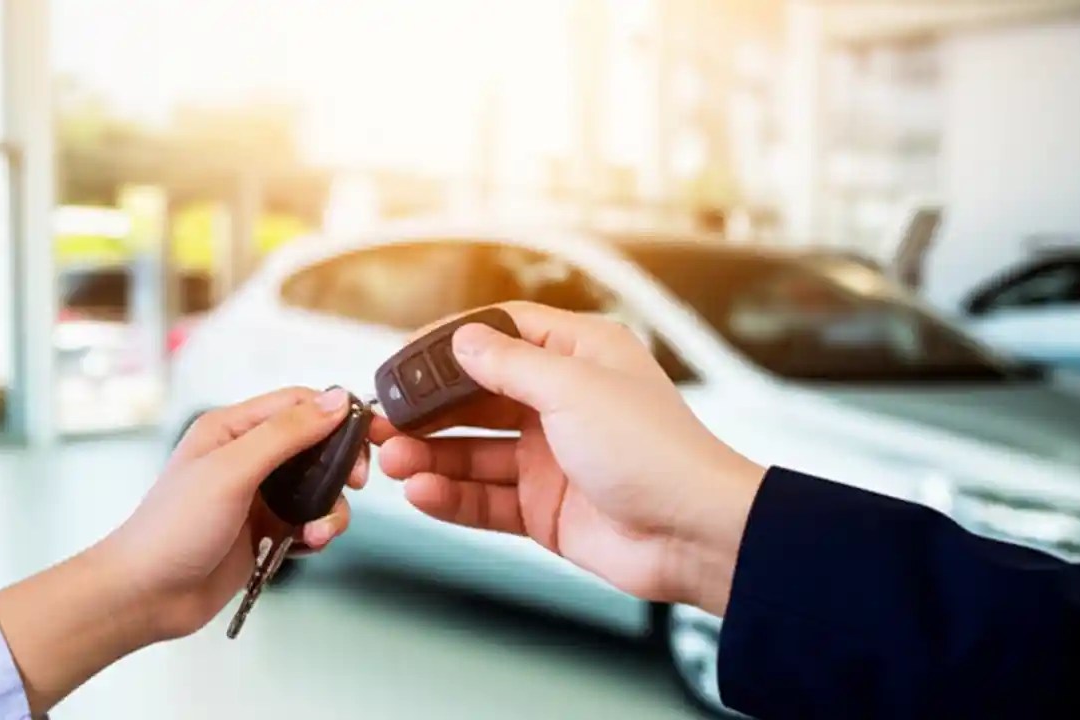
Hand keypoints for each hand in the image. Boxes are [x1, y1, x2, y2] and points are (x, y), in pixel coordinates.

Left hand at [0, 387, 364, 713]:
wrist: (145, 596)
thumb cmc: (170, 530)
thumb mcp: (232, 471)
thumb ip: (286, 434)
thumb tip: (333, 401)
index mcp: (232, 428)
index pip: (298, 403)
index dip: (336, 414)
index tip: (369, 433)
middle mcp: (247, 456)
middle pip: (315, 444)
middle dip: (339, 465)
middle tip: (353, 483)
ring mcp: (257, 494)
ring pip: (318, 487)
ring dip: (330, 508)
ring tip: (319, 530)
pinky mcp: (265, 529)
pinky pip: (309, 520)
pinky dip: (318, 531)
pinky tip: (308, 544)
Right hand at [373, 302, 765, 615]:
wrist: (695, 533)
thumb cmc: (656, 451)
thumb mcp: (573, 389)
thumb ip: (509, 364)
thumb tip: (463, 340)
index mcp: (580, 356)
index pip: (502, 333)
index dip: (450, 343)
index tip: (404, 357)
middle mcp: (563, 402)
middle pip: (478, 397)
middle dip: (429, 409)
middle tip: (385, 419)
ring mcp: (552, 457)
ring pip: (474, 451)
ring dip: (432, 455)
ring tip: (394, 461)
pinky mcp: (546, 506)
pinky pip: (487, 498)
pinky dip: (452, 496)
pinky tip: (424, 492)